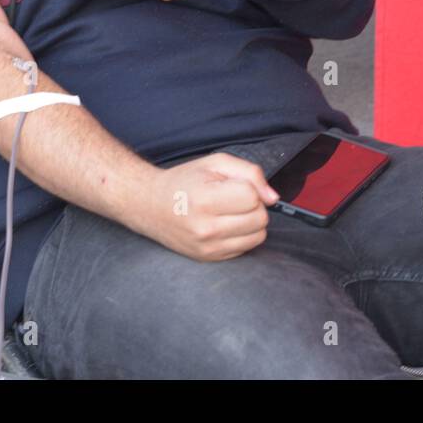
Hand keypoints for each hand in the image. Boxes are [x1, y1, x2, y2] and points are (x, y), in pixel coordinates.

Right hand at [135, 153, 278, 261]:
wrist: (150, 205)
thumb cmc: (184, 181)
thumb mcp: (215, 163)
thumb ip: (249, 173)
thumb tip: (273, 197)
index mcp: (205, 199)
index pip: (252, 197)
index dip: (250, 187)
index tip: (234, 185)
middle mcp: (206, 228)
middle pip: (260, 218)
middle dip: (253, 205)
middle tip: (233, 198)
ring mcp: (208, 247)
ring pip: (258, 236)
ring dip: (251, 222)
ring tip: (231, 212)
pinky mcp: (210, 258)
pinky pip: (246, 248)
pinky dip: (242, 235)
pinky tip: (225, 225)